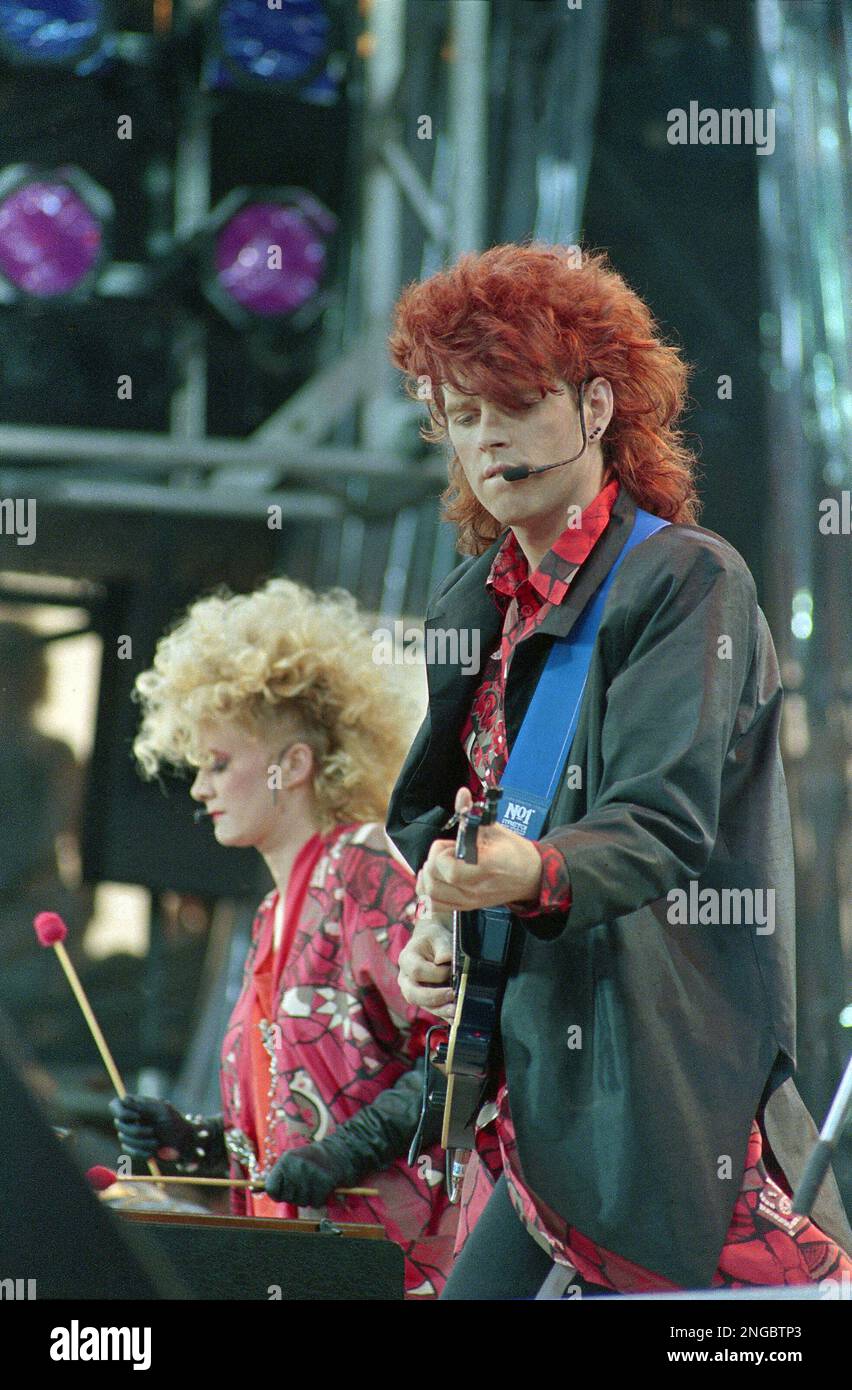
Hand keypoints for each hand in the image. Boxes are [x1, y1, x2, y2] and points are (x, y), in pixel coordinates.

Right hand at [109, 1095, 197, 1161]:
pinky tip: (152, 1152)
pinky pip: (128, 1150)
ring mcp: (130, 1133)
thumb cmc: (175, 1122)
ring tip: (156, 1142)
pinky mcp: (133, 1147)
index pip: (115, 1105)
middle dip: (135, 1131)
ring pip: (123, 1138)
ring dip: (141, 1142)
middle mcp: (130, 1118)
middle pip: (118, 1124)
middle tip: (152, 1131)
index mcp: (136, 1105)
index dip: (120, 1112)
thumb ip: (143, 1106)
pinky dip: (140, 1152)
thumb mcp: (161, 1111)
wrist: (183, 1143)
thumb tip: (124, 1099)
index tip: (136, 1117)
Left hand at [264, 1144, 344, 1206]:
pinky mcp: (325, 1182)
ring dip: (307, 1198)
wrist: (335, 1153)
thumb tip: (252, 1190)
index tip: (283, 1190)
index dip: (276, 1194)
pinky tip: (320, 1188)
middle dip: (294, 1195)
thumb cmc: (305, 1161)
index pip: (271, 1189)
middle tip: (302, 1184)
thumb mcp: (287, 1163)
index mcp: (285, 1161)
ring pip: (302, 1202)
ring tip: (312, 1184)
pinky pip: (316, 1203)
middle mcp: (297, 1167)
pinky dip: (318, 1200)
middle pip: (288, 1198)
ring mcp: (311, 1174)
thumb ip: (272, 1178)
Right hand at [398, 911, 455, 1022]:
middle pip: (414, 994)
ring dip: (441, 1009)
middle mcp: (406, 978)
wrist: (433, 944)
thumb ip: (443, 948)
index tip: (449, 969)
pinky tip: (455, 1016)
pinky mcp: (424, 1000)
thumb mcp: (439, 937)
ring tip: (456, 1010)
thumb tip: (446, 960)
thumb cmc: (434, 939)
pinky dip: (445, 1014)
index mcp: (406, 959)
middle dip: (435, 998)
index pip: (417, 971)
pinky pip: (433, 1010)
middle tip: (453, 994)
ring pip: (423, 1006)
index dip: (435, 973)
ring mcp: (413, 991)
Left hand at [417, 786, 541, 914]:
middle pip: (435, 883)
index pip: (449, 870)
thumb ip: (471, 814)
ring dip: (426, 877)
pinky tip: (433, 878)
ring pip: (430, 896)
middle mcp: (475, 888)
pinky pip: (435, 906)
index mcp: (485, 866)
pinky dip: (427, 893)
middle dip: (432, 863)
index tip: (448, 844)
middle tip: (443, 853)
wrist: (531, 875)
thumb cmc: (514, 851)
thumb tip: (462, 794)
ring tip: (436, 865)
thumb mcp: (494, 828)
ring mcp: (470, 900)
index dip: (441, 854)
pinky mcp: (466, 907)